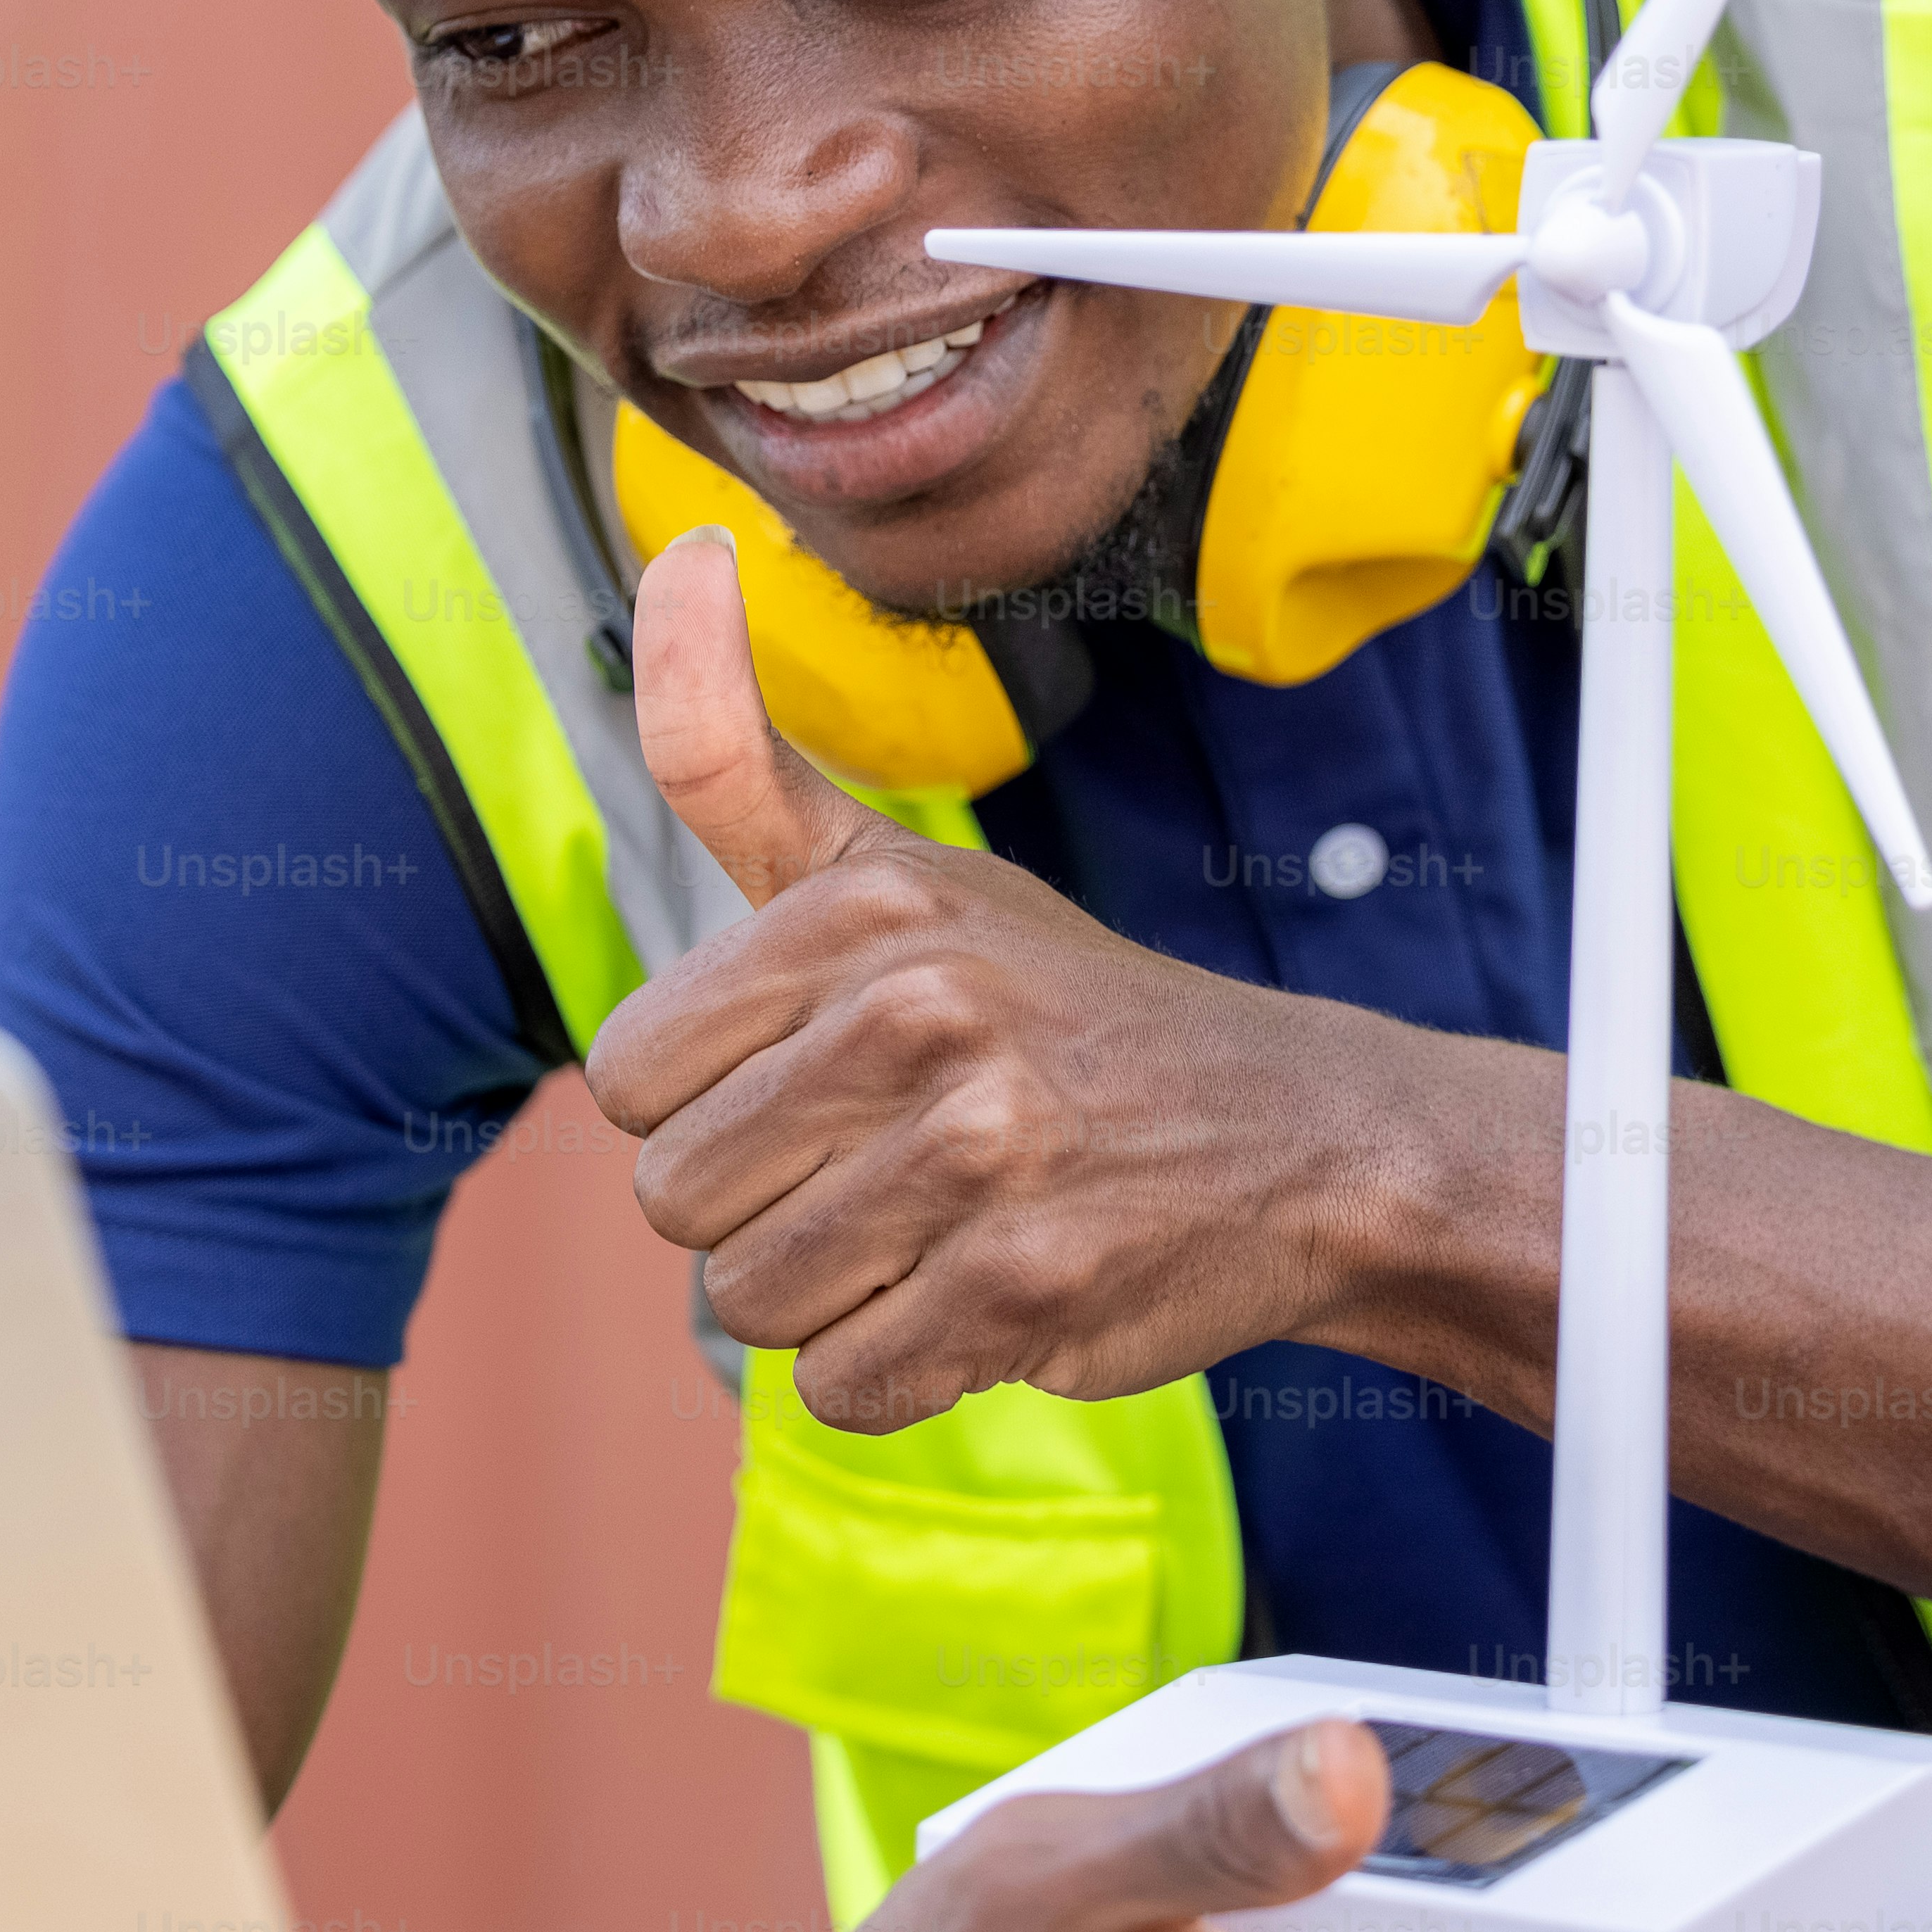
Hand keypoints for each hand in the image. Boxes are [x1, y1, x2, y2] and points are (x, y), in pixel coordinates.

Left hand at [586, 527, 1479, 1430]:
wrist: (1299, 1136)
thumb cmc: (1060, 1009)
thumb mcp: (899, 868)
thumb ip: (739, 750)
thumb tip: (681, 545)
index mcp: (864, 910)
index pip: (632, 1077)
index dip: (710, 1106)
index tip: (819, 1086)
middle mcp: (920, 1014)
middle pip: (677, 1201)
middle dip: (765, 1210)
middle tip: (889, 1171)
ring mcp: (979, 1153)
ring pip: (750, 1303)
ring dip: (832, 1296)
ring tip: (939, 1231)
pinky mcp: (1027, 1285)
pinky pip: (845, 1385)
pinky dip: (901, 1368)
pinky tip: (985, 1295)